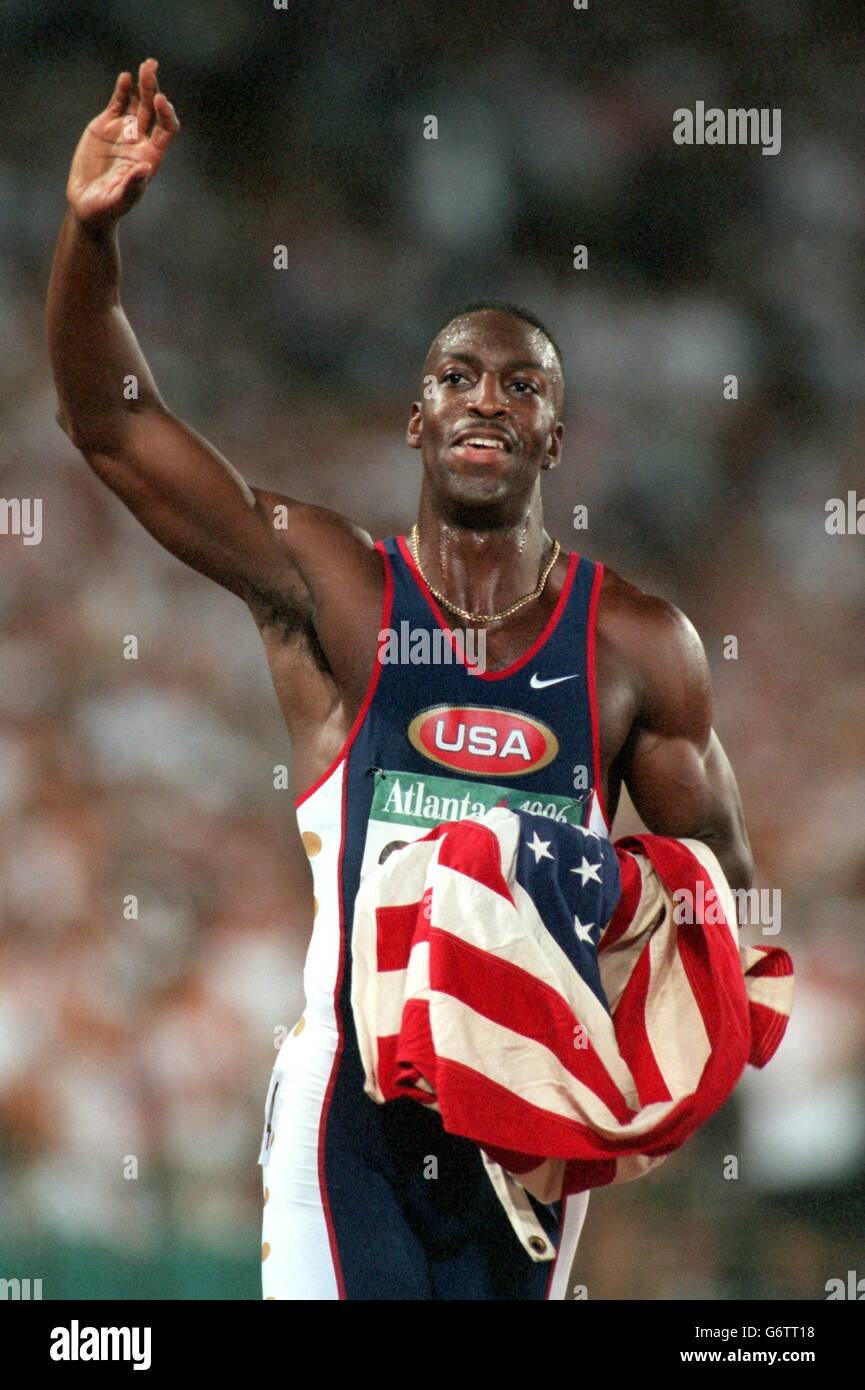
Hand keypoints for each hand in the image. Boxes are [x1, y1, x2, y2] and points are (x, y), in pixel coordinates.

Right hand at [66, 58, 179, 227]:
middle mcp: (141, 141)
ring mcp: (124, 131)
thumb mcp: (118, 201)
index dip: (167, 114)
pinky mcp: (106, 126)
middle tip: (151, 67)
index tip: (161, 101)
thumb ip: (133, 187)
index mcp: (151, 156)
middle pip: (153, 109)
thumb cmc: (106, 209)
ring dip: (143, 84)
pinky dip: (122, 90)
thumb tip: (146, 167)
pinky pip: (118, 103)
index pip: (167, 130)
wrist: (87, 206)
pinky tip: (125, 78)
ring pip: (138, 102)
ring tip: (146, 66)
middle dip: (154, 89)